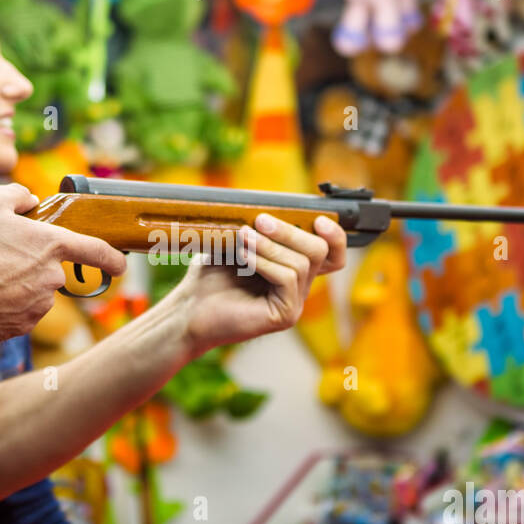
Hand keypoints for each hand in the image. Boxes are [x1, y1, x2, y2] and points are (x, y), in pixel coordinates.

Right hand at [0, 183, 126, 343]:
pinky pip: (16, 311)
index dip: (112, 258)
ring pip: (32, 291)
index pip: (97, 251)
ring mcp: (37, 306)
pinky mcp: (19, 327)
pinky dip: (2, 304)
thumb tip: (30, 201)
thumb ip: (16, 195)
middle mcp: (52, 278)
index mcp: (52, 245)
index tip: (119, 266)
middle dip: (30, 264)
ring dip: (15, 284)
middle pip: (50, 270)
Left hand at [173, 213, 346, 355]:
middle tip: (260, 220)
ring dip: (270, 245)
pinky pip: (288, 279)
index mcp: (292, 270)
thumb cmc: (210, 277)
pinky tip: (243, 257)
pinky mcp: (284, 316)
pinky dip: (265, 262)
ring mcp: (293, 303)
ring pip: (301, 263)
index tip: (318, 219)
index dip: (334, 236)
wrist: (189, 308)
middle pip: (319, 252)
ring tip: (243, 237)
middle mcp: (298, 288)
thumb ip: (259, 229)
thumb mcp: (237, 242)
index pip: (331, 254)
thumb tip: (272, 208)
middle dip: (291, 231)